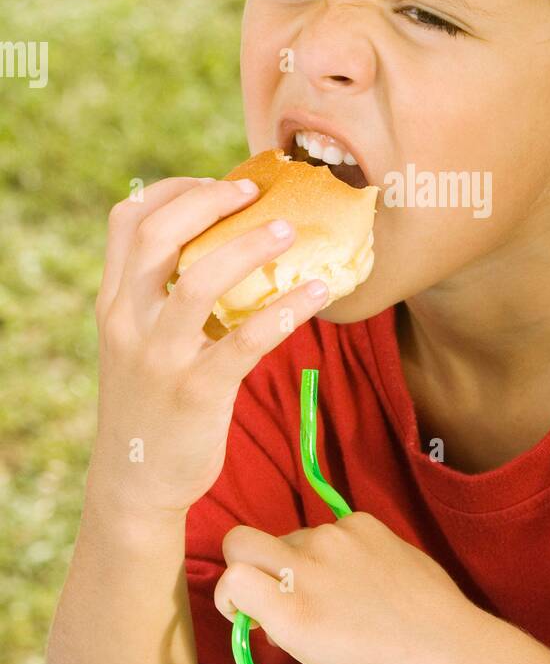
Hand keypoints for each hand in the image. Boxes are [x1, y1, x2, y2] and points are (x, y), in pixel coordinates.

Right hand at [89, 174, 331, 515]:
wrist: (135, 481)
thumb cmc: (151, 402)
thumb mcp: (138, 343)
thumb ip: (162, 299)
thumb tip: (226, 247)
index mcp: (115, 303)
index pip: (128, 221)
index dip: (173, 189)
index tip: (217, 182)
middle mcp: (129, 323)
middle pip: (158, 236)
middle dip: (209, 202)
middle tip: (255, 191)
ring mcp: (160, 357)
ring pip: (199, 282)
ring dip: (249, 247)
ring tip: (289, 231)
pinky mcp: (196, 392)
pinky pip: (245, 341)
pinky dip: (286, 310)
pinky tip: (319, 292)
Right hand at [214, 513, 478, 663]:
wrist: (450, 647)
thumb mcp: (317, 659)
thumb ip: (281, 622)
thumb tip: (266, 603)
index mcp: (291, 612)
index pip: (230, 576)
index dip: (228, 593)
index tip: (244, 608)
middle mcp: (307, 566)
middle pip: (244, 541)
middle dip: (247, 562)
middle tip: (276, 588)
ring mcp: (336, 536)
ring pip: (292, 537)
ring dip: (301, 558)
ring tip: (341, 589)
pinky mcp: (363, 521)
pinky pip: (332, 529)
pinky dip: (337, 548)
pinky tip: (367, 574)